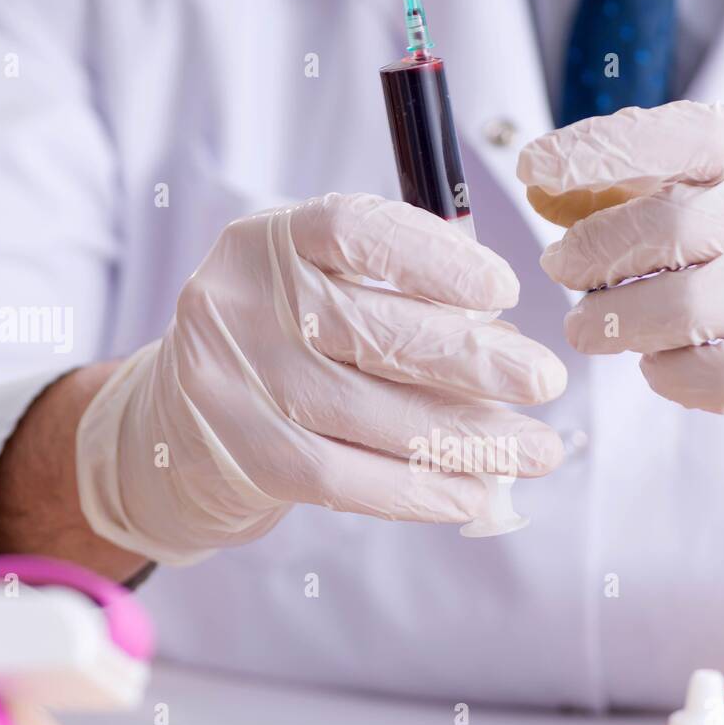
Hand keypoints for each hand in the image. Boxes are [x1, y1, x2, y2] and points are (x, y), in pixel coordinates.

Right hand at [76, 195, 566, 562]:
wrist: (177, 425)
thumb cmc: (283, 344)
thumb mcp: (323, 289)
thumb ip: (401, 294)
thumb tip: (505, 337)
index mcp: (271, 240)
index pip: (354, 231)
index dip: (435, 259)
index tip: (505, 291)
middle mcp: (241, 302)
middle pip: (370, 331)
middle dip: (474, 360)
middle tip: (546, 381)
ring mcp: (233, 381)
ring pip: (367, 413)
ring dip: (464, 437)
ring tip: (535, 450)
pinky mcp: (242, 453)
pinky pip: (343, 478)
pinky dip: (418, 489)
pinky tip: (475, 493)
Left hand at [518, 101, 723, 505]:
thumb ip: (678, 199)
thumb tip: (557, 192)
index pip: (691, 132)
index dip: (603, 148)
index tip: (537, 167)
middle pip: (671, 224)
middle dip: (593, 249)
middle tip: (559, 268)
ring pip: (676, 306)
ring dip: (612, 320)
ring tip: (589, 327)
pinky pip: (700, 373)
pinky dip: (661, 373)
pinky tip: (657, 367)